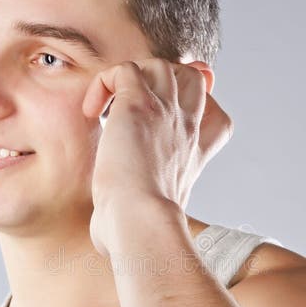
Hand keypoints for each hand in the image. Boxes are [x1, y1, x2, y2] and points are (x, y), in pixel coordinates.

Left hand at [81, 58, 233, 256]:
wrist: (140, 222)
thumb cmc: (137, 233)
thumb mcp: (141, 223)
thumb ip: (126, 220)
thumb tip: (104, 240)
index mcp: (193, 153)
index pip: (213, 111)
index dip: (192, 104)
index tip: (163, 118)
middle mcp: (186, 128)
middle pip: (191, 77)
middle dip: (162, 80)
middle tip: (130, 105)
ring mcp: (167, 112)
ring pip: (160, 65)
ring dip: (131, 79)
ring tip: (108, 108)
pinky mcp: (140, 104)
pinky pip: (124, 69)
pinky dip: (104, 83)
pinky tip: (92, 112)